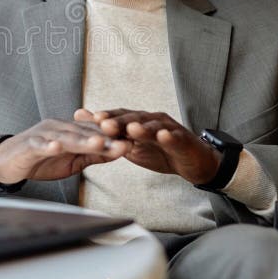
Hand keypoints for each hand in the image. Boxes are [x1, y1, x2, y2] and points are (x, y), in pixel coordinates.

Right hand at [0, 119, 131, 183]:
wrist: (8, 162)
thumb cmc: (41, 160)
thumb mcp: (72, 160)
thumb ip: (93, 154)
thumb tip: (119, 151)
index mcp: (71, 129)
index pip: (96, 131)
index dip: (114, 136)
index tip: (135, 142)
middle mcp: (59, 127)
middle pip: (85, 132)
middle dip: (105, 137)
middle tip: (124, 142)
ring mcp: (44, 134)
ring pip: (66, 136)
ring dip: (82, 139)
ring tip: (98, 143)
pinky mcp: (29, 143)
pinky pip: (40, 144)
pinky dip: (48, 145)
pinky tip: (57, 147)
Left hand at [74, 108, 220, 184]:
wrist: (192, 163)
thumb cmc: (160, 152)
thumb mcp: (133, 147)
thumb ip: (114, 138)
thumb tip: (88, 128)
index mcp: (138, 121)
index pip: (118, 116)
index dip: (103, 116)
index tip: (85, 117)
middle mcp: (151, 119)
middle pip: (132, 118)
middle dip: (117, 120)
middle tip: (102, 122)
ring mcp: (168, 127)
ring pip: (152, 125)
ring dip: (141, 127)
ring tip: (131, 129)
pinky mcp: (183, 139)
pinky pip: (175, 137)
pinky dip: (168, 136)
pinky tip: (163, 136)